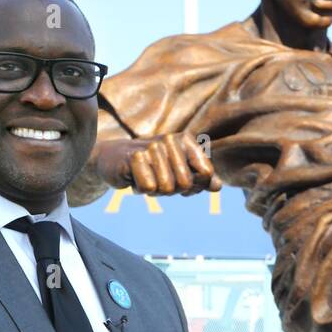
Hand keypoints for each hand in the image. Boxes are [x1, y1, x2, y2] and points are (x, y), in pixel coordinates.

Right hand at [95, 133, 221, 196]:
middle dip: (172, 190)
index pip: (206, 174)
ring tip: (146, 176)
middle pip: (186, 184)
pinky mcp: (134, 157)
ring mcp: (152, 147)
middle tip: (158, 179)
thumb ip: (200, 178)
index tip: (180, 181)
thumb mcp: (178, 171)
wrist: (114, 159)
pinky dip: (140, 189)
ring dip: (155, 191)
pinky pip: (149, 189)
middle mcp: (171, 140)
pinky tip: (134, 178)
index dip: (195, 186)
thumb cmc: (151, 167)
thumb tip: (218, 187)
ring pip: (167, 188)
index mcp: (186, 140)